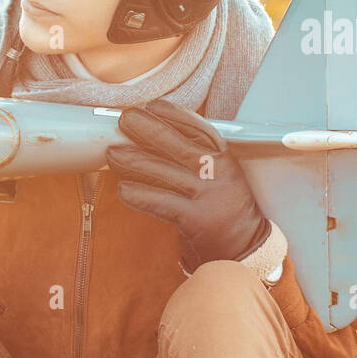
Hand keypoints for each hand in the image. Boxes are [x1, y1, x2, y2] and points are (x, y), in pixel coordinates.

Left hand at [106, 100, 271, 273]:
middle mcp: (218, 173)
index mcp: (225, 158)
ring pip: (164, 171)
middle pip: (178, 144)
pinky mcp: (197, 219)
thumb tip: (152, 138)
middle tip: (124, 119)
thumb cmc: (223, 210)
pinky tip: (123, 189)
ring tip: (112, 153)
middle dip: (148, 129)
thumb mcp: (219, 178)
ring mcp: (208, 196)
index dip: (174, 115)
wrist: (245, 251)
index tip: (152, 105)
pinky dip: (139, 195)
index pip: (198, 129)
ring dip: (133, 160)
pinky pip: (161, 202)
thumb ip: (194, 159)